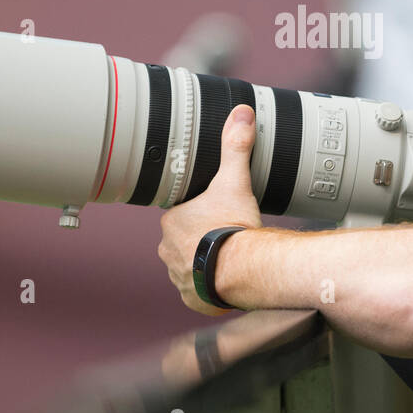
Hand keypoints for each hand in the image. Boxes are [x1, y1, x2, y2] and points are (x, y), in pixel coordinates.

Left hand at [157, 105, 263, 313]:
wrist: (244, 270)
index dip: (199, 212)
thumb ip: (236, 147)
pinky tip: (225, 279)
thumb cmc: (234, 228)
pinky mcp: (190, 297)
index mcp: (173, 221)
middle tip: (227, 234)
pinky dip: (208, 286)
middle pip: (184, 239)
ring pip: (188, 265)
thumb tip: (241, 114)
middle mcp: (168, 250)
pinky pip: (196, 290)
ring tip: (228, 258)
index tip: (216, 214)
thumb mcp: (235, 181)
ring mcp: (177, 276)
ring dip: (204, 262)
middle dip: (201, 238)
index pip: (181, 213)